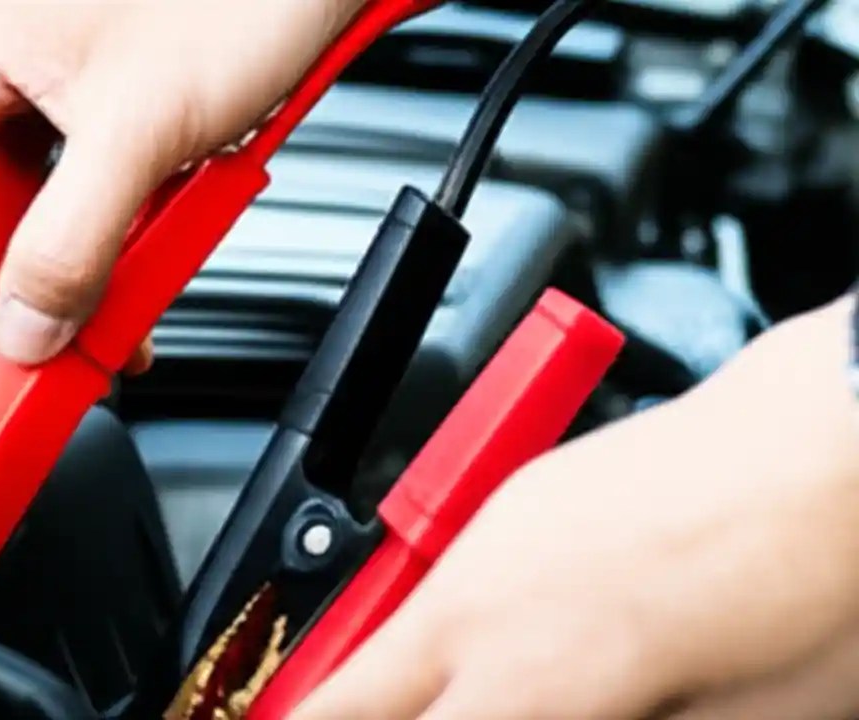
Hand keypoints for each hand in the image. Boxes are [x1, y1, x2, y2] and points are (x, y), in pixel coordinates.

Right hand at [0, 0, 366, 382]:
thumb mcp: (141, 130)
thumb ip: (71, 241)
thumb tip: (23, 327)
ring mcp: (54, 94)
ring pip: (19, 217)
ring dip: (49, 284)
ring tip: (80, 335)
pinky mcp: (109, 115)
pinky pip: (77, 204)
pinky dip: (99, 256)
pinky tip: (130, 287)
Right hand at [293, 297, 858, 719]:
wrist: (841, 437)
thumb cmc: (816, 584)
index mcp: (528, 681)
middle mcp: (480, 600)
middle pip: (341, 690)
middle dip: (323, 716)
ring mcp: (488, 536)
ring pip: (388, 630)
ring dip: (390, 680)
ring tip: (459, 698)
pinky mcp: (513, 500)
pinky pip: (440, 581)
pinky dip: (442, 626)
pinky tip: (510, 645)